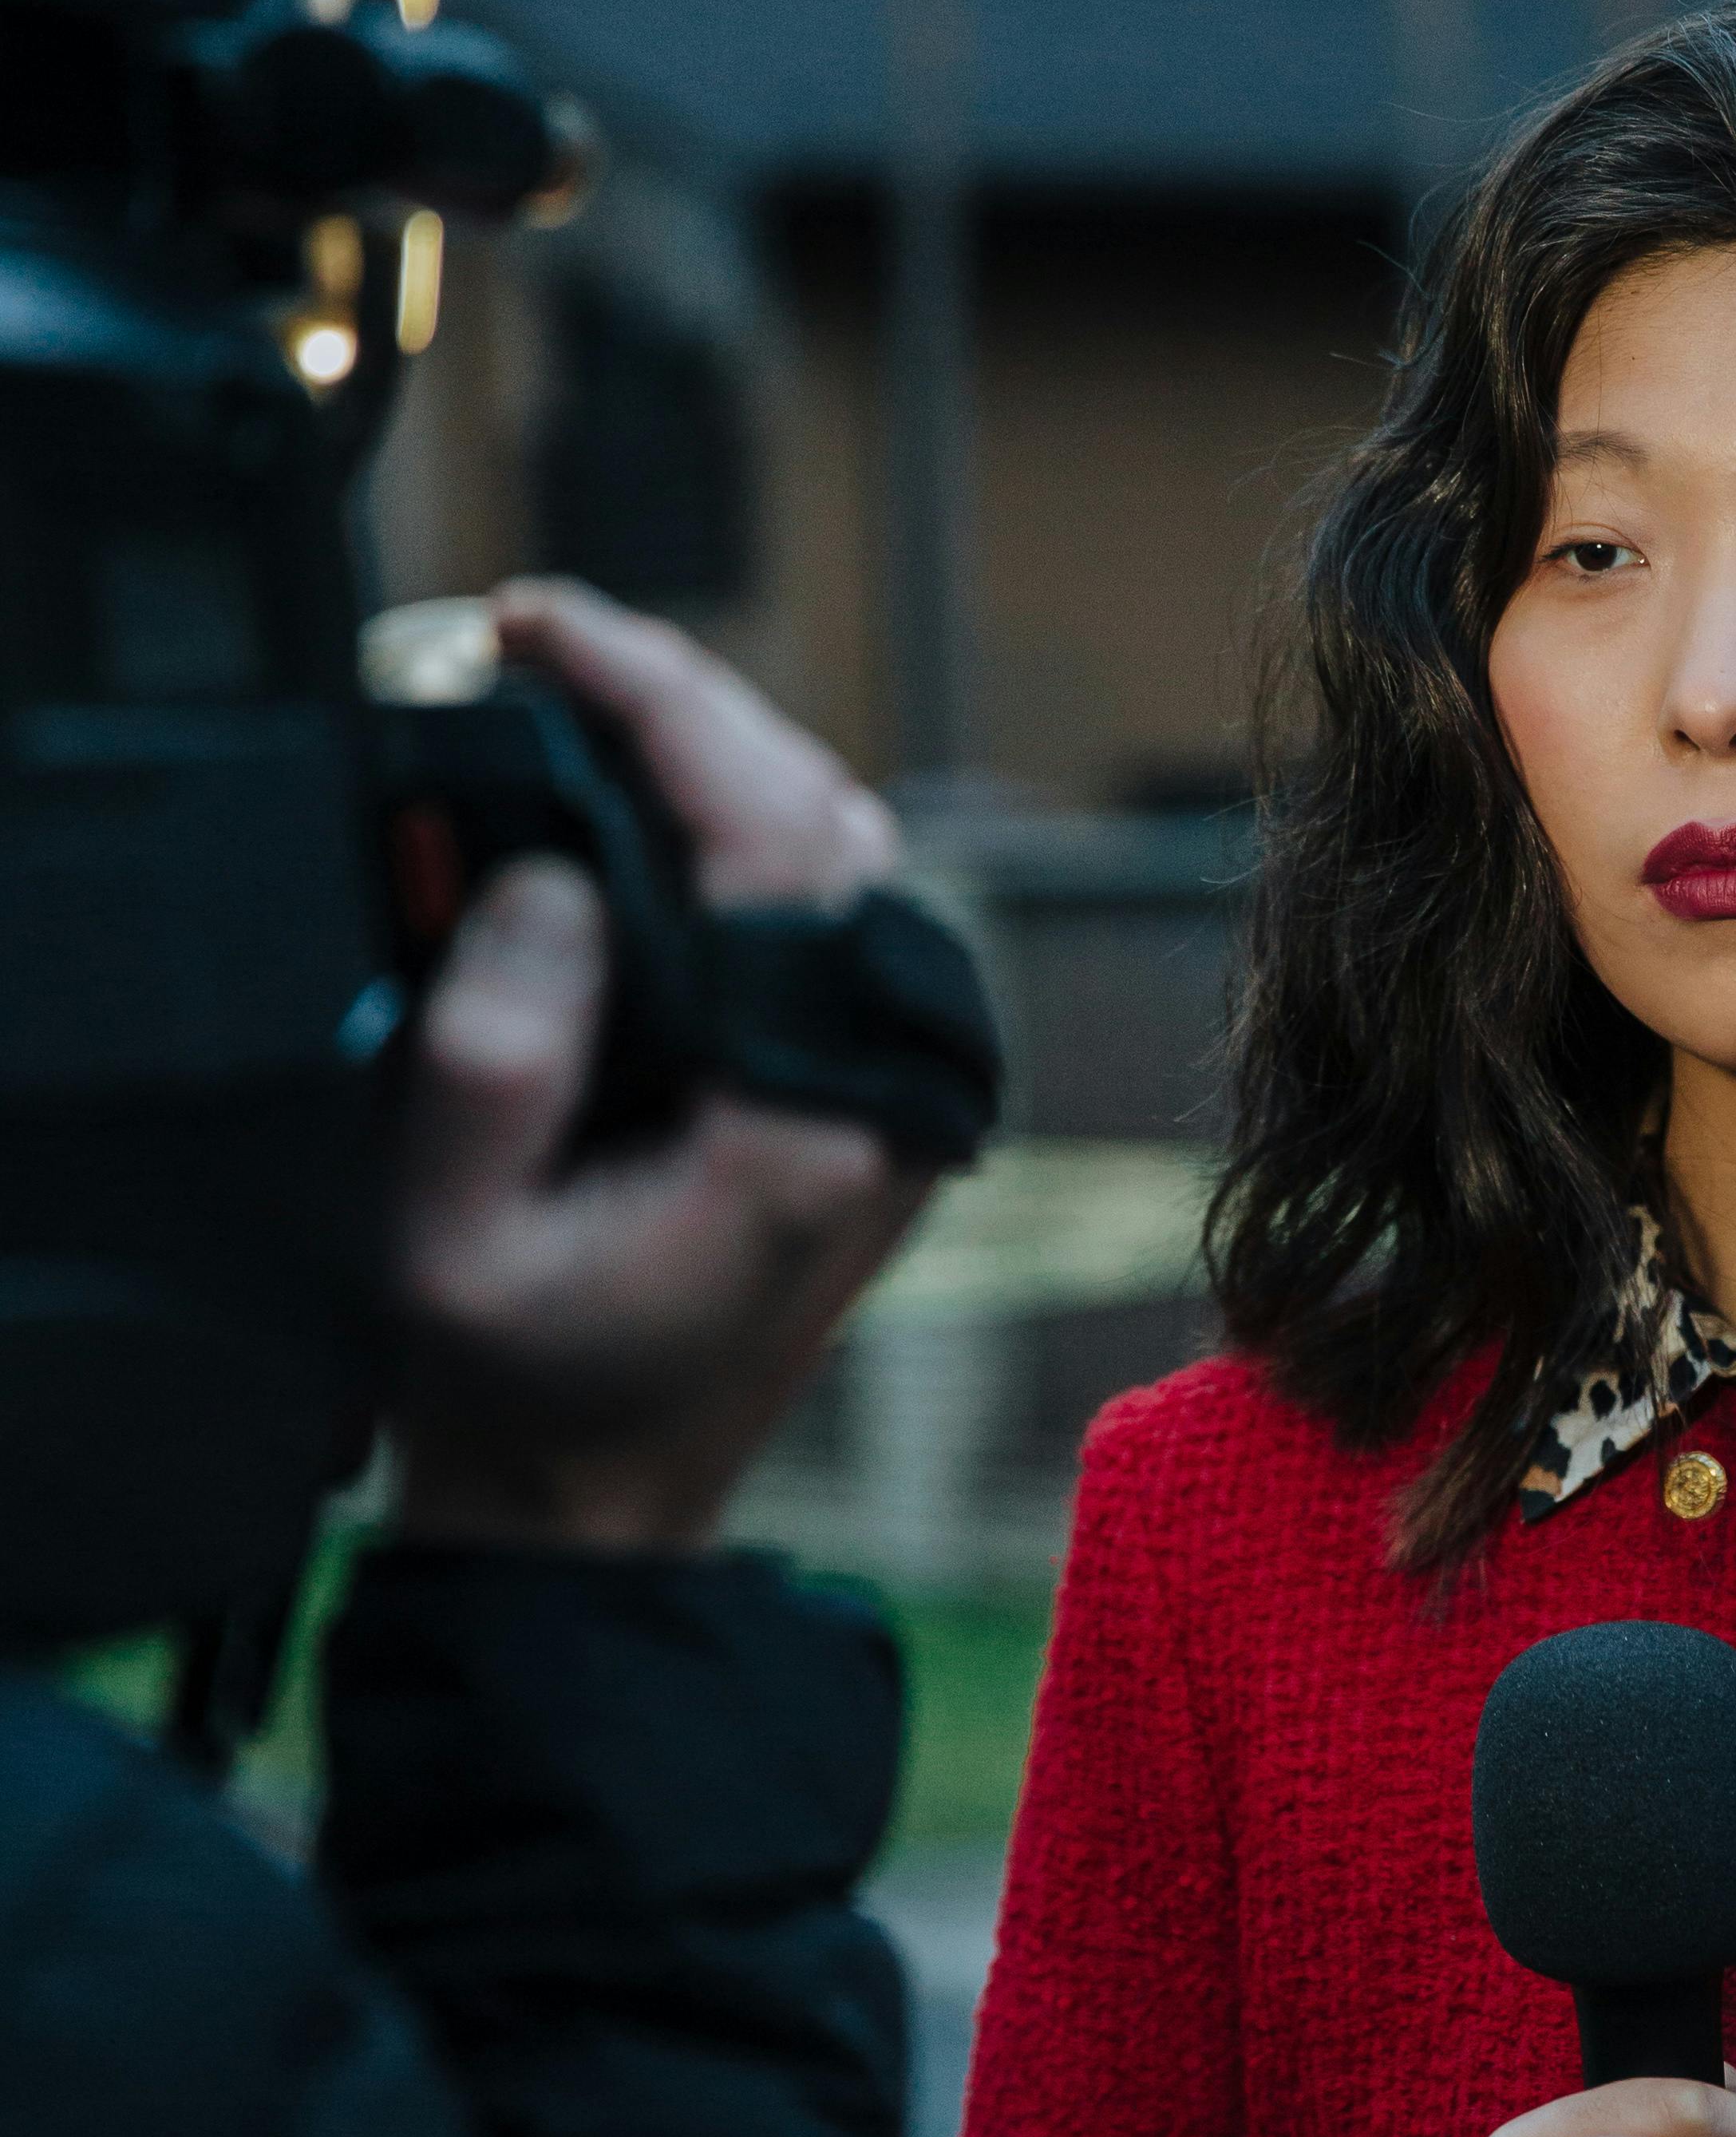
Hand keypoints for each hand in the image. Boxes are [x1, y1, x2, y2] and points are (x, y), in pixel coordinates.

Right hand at [386, 580, 928, 1553]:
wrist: (591, 1506)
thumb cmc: (512, 1388)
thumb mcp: (444, 1238)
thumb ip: (494, 1052)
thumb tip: (551, 873)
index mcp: (810, 1125)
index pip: (779, 840)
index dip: (661, 702)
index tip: (539, 629)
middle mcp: (885, 1093)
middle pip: (827, 816)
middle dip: (685, 702)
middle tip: (539, 640)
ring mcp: (890, 1092)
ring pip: (839, 850)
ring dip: (716, 755)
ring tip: (574, 696)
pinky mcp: (860, 1091)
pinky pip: (824, 912)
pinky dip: (737, 830)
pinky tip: (636, 797)